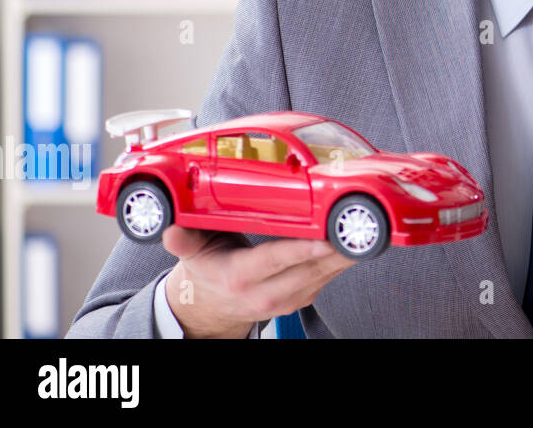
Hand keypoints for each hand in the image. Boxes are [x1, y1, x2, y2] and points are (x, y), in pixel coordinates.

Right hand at [162, 226, 355, 337]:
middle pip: (309, 268)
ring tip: (361, 230)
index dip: (301, 249)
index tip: (325, 237)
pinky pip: (327, 278)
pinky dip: (341, 260)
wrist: (211, 307)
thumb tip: (171, 229)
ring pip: (324, 275)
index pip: (275, 260)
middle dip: (336, 248)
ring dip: (345, 253)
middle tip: (355, 225)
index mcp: (239, 277)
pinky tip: (351, 242)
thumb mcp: (192, 254)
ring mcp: (287, 300)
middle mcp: (266, 293)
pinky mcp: (302, 299)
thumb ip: (184, 241)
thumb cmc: (208, 269)